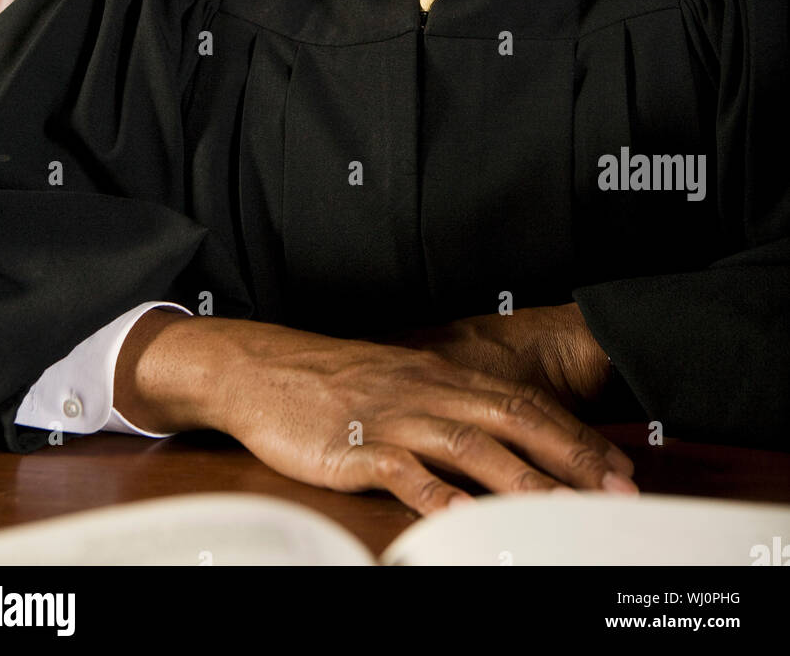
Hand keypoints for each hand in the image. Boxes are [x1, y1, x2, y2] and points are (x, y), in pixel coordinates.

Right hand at [213, 320, 635, 514]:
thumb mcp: (401, 382)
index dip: (577, 434)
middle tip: (617, 492)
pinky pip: (402, 469)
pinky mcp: (356, 445)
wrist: (263, 367)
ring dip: (521, 480)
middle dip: (570, 457)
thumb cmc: (334, 382)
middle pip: (513, 420)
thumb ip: (450, 406)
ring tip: (560, 512)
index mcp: (443, 374)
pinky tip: (460, 517)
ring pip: (469, 445)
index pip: (525, 402)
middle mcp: (428, 390)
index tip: (620, 466)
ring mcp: (394, 417)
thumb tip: (503, 441)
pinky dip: (434, 493)